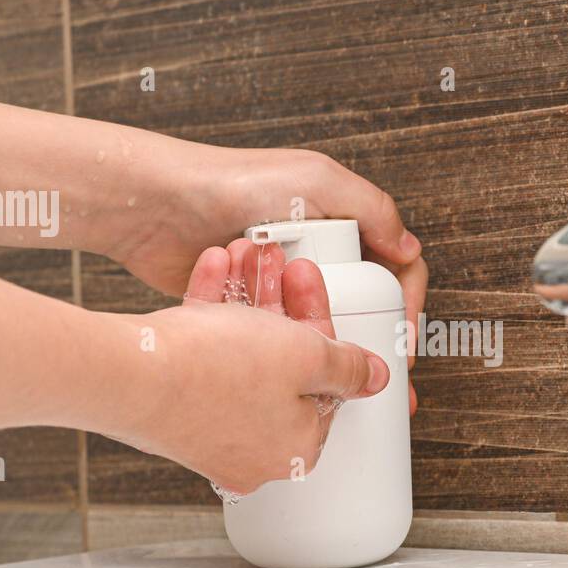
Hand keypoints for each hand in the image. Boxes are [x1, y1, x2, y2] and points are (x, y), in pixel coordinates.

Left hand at [111, 142, 425, 412]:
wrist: (157, 206)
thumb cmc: (232, 181)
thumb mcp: (316, 182)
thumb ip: (372, 209)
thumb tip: (410, 249)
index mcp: (337, 224)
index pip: (389, 268)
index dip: (403, 306)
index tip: (400, 344)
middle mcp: (312, 254)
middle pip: (358, 304)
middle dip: (372, 342)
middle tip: (379, 377)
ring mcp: (278, 284)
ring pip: (319, 328)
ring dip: (331, 353)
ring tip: (340, 386)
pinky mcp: (245, 308)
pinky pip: (277, 339)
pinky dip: (288, 357)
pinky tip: (297, 377)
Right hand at [111, 244, 389, 495]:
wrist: (129, 372)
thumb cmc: (217, 371)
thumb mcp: (306, 356)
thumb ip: (347, 366)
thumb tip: (376, 379)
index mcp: (296, 448)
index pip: (326, 386)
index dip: (322, 329)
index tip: (311, 292)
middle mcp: (253, 451)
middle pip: (282, 368)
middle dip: (282, 307)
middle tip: (282, 266)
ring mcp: (210, 433)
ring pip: (241, 355)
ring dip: (247, 301)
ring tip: (248, 255)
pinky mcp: (173, 411)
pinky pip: (203, 358)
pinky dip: (211, 314)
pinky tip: (214, 271)